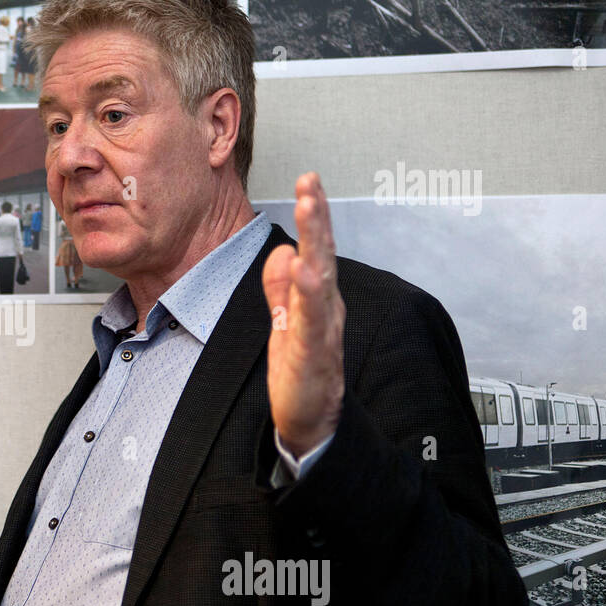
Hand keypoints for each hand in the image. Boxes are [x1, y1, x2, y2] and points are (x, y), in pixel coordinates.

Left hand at [261, 173, 345, 456]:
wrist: (313, 425)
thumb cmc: (302, 374)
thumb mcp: (286, 322)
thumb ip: (282, 289)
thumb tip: (281, 253)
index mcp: (318, 299)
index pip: (316, 248)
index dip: (313, 214)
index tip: (308, 181)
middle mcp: (325, 309)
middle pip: (323, 254)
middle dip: (318, 216)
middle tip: (311, 182)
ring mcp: (321, 330)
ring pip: (321, 278)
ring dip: (316, 242)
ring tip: (310, 209)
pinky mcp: (312, 355)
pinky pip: (312, 321)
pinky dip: (310, 295)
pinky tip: (305, 272)